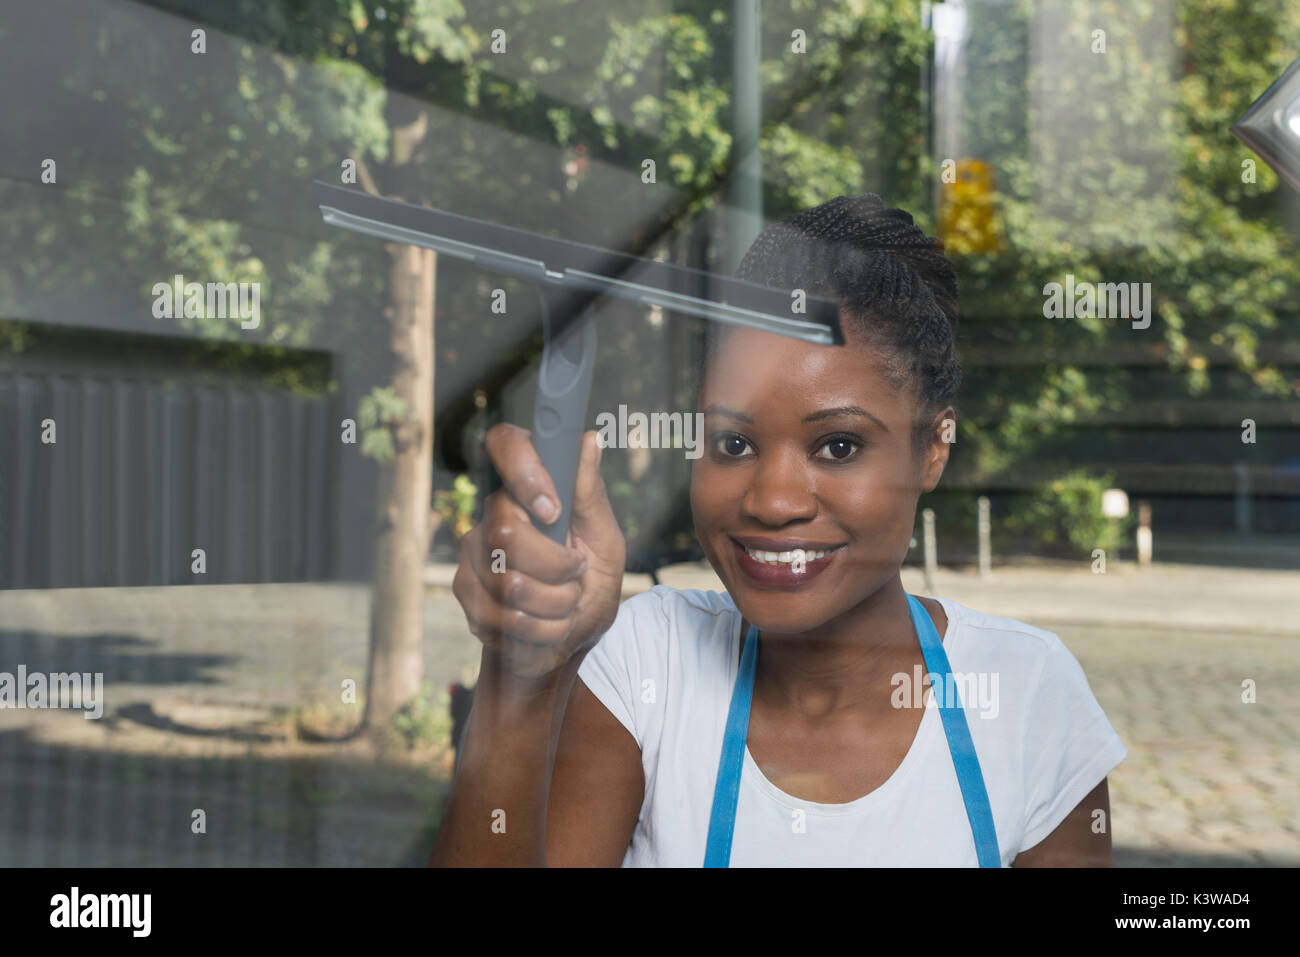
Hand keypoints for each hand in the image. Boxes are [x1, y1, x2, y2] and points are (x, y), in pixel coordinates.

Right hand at [453, 424, 625, 684]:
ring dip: (554, 603)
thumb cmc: (590, 584)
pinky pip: (500, 614)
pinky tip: (546, 624)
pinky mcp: (463, 589)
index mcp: (528, 487)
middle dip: (555, 568)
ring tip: (566, 603)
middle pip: (505, 532)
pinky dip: (540, 628)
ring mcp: (472, 550)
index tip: (553, 510)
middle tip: (576, 575)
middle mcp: (493, 511)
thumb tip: (589, 439)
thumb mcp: (605, 541)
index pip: (504, 444)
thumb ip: (591, 495)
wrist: (566, 643)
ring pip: (506, 581)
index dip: (523, 470)